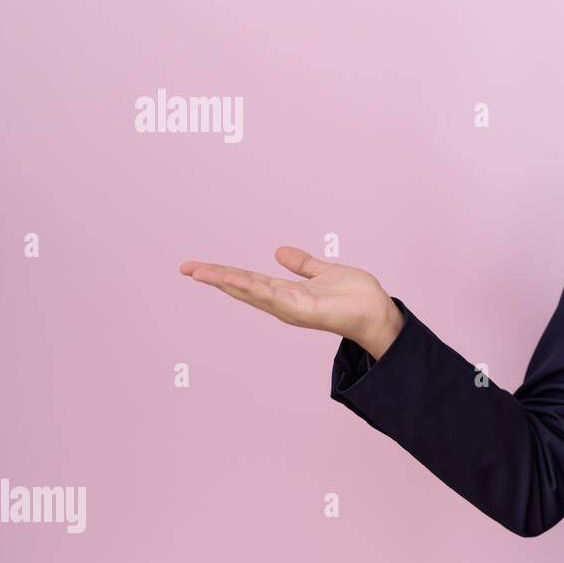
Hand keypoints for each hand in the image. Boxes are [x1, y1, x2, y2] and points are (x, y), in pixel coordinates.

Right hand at [179, 247, 403, 360]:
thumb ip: (303, 264)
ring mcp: (290, 308)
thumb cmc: (356, 297)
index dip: (223, 273)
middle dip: (214, 278)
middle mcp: (283, 302)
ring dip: (225, 281)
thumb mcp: (323, 272)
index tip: (197, 266)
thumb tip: (279, 251)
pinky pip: (272, 296)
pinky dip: (251, 288)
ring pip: (251, 292)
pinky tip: (232, 279)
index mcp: (286, 292)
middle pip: (241, 287)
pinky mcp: (301, 311)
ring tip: (199, 272)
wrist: (378, 311)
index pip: (248, 280)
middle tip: (185, 268)